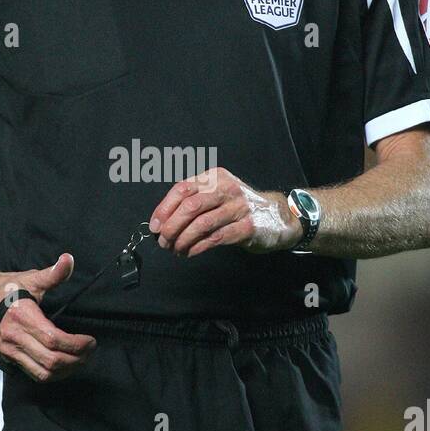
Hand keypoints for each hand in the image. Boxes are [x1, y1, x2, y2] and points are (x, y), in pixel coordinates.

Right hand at [0, 252, 95, 381]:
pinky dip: (52, 375)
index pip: (53, 340)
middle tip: (89, 351)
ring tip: (80, 360)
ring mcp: (10, 351)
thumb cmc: (3, 289)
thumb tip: (69, 260)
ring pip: (43, 373)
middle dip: (76, 359)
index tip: (90, 340)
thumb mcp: (29, 278)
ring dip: (66, 370)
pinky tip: (63, 367)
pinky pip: (34, 374)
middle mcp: (15, 338)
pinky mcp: (8, 358)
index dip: (76, 344)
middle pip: (51, 360)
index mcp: (22, 317)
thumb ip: (52, 274)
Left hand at [148, 168, 302, 256]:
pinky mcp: (247, 226)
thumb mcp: (215, 195)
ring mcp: (238, 207)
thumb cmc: (236, 207)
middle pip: (190, 205)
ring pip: (202, 224)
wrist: (275, 215)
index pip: (183, 189)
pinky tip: (190, 253)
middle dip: (172, 226)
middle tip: (163, 241)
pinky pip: (215, 238)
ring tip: (175, 249)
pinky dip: (198, 247)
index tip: (154, 226)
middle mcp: (226, 188)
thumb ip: (192, 203)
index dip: (164, 208)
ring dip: (183, 240)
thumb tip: (160, 222)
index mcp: (214, 177)